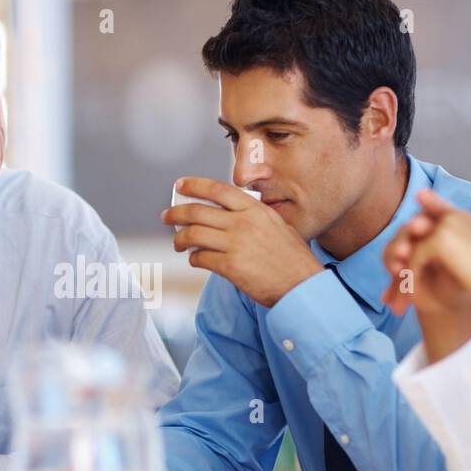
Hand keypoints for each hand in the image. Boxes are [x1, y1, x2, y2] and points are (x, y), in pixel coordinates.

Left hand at [161, 177, 321, 307]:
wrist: (303, 285)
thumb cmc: (293, 258)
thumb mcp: (278, 226)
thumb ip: (255, 216)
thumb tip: (231, 214)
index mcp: (255, 210)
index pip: (218, 189)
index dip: (195, 185)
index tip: (180, 185)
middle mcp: (243, 223)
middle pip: (197, 211)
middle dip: (176, 213)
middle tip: (167, 217)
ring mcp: (236, 245)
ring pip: (193, 235)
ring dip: (180, 239)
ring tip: (178, 243)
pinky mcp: (230, 267)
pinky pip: (200, 258)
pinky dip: (193, 258)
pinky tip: (195, 259)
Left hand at [381, 190, 470, 358]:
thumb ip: (451, 251)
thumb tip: (429, 255)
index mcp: (462, 218)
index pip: (433, 212)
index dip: (413, 229)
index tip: (401, 247)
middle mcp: (453, 216)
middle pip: (413, 232)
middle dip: (398, 260)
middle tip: (390, 288)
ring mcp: (445, 225)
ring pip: (410, 250)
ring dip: (401, 277)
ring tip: (395, 303)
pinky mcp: (439, 239)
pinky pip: (414, 260)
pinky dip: (409, 282)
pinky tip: (407, 301)